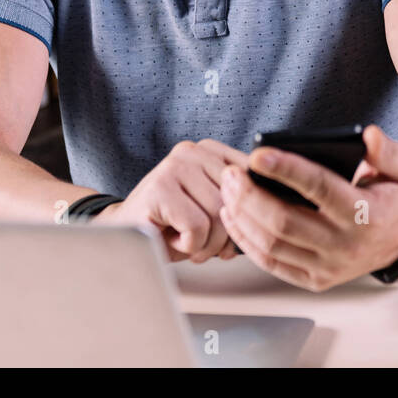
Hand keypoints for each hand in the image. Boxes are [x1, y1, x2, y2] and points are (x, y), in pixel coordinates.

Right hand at [94, 139, 245, 262]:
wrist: (125, 235)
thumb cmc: (172, 226)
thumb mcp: (211, 208)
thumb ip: (237, 202)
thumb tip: (272, 210)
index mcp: (210, 150)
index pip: (250, 178)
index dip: (247, 213)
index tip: (232, 233)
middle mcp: (192, 151)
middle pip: (235, 200)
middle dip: (225, 237)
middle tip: (206, 247)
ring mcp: (173, 166)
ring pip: (217, 215)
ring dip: (206, 244)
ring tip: (188, 243)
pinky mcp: (159, 188)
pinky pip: (196, 226)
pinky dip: (188, 246)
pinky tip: (172, 240)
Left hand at [218, 125, 397, 290]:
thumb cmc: (395, 197)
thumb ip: (389, 151)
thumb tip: (368, 135)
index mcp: (367, 214)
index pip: (320, 188)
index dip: (287, 170)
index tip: (258, 154)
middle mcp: (346, 245)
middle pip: (285, 222)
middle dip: (250, 196)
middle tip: (231, 173)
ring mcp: (328, 267)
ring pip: (272, 245)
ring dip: (242, 217)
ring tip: (228, 189)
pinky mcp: (314, 280)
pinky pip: (271, 263)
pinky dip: (246, 241)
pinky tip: (234, 216)